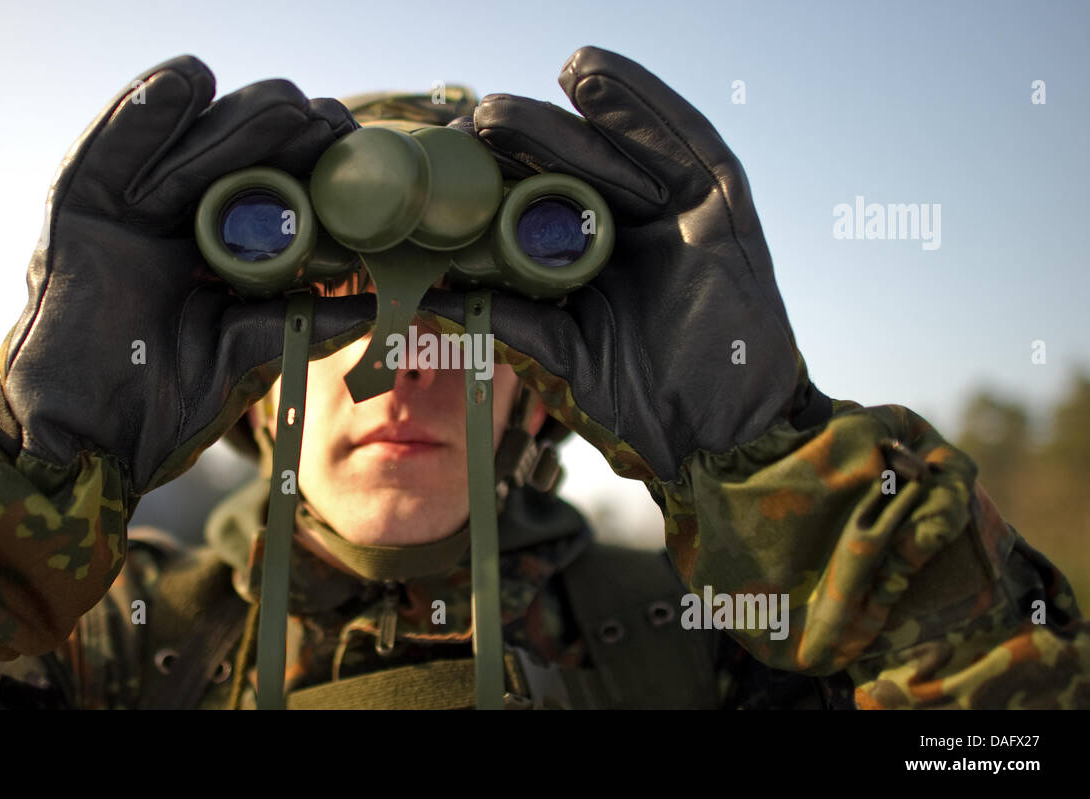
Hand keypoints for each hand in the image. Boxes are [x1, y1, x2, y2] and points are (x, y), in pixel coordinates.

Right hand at [0, 56, 372, 493]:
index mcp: (216, 248)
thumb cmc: (165, 406)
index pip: (266, 187)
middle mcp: (173, 220)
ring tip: (287, 104)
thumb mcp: (248, 353)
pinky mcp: (79, 213)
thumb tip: (380, 308)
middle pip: (229, 155)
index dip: (309, 163)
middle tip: (331, 126)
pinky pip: (107, 150)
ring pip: (183, 146)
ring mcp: (127, 213)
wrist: (94, 443)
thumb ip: (303, 323)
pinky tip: (184, 82)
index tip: (356, 151)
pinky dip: (140, 113)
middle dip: (281, 134)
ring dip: (234, 121)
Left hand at [426, 46, 829, 484]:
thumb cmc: (646, 395)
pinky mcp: (724, 209)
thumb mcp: (567, 348)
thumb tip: (439, 294)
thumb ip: (514, 316)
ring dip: (591, 106)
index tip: (452, 151)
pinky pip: (690, 145)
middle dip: (533, 135)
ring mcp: (679, 214)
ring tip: (554, 70)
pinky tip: (606, 80)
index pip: (547, 197)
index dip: (504, 170)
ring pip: (629, 145)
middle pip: (581, 163)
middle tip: (480, 115)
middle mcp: (634, 224)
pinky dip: (649, 107)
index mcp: (597, 253)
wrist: (715, 433)